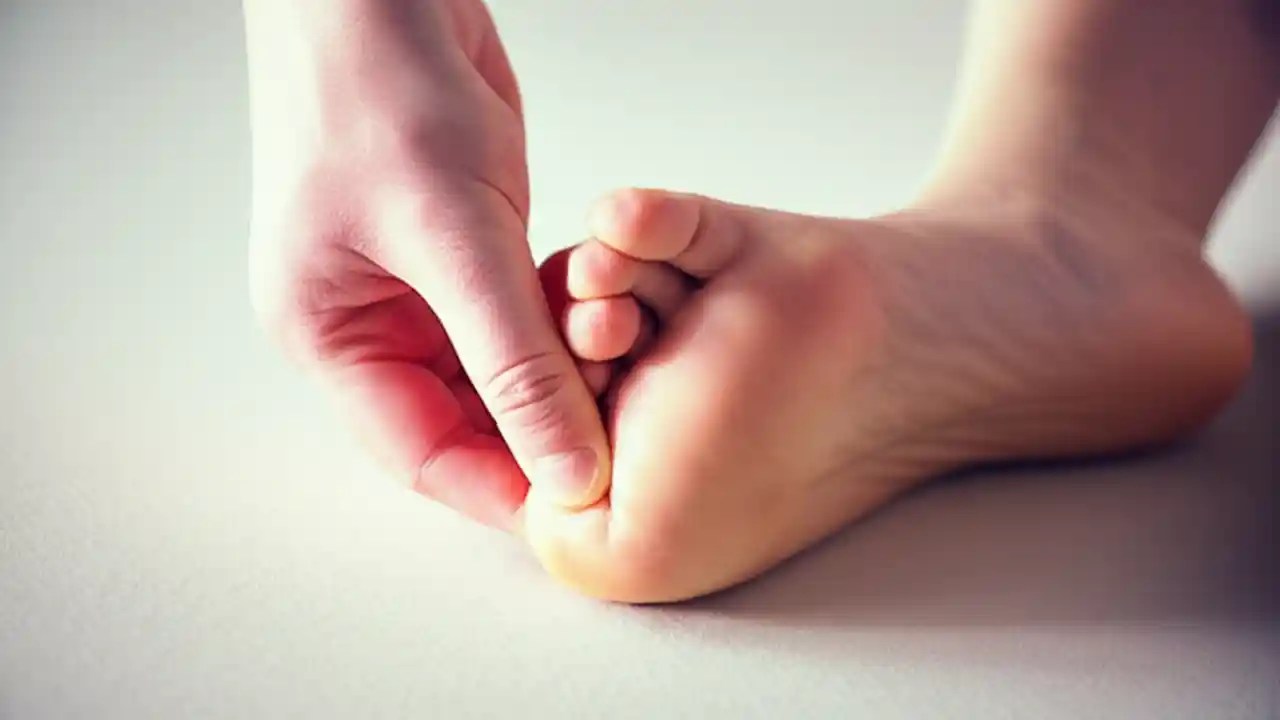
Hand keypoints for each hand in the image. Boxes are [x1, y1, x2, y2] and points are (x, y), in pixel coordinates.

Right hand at [245, 0, 609, 528]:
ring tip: (625, 379)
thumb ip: (514, 361)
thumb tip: (566, 471)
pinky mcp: (466, 245)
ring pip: (501, 368)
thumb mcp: (453, 236)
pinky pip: (520, 314)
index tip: (585, 511)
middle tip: (622, 448)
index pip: (422, 450)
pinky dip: (564, 322)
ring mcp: (420, 282)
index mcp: (332, 334)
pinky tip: (609, 319)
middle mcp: (371, 320)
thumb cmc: (379, 90)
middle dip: (539, 432)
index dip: (503, 486)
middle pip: (466, 418)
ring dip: (560, 375)